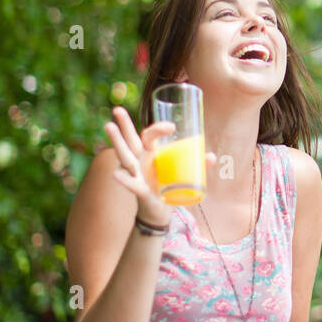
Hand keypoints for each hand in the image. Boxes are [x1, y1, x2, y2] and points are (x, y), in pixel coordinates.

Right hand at [104, 107, 216, 227]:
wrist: (160, 212)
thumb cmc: (170, 187)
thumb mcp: (184, 174)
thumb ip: (198, 165)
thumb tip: (212, 156)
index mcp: (150, 153)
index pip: (149, 135)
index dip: (158, 129)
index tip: (171, 127)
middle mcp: (140, 160)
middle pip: (130, 140)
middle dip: (124, 125)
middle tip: (117, 110)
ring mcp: (136, 174)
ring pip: (124, 156)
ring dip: (117, 142)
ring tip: (108, 126)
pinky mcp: (138, 190)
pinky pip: (130, 183)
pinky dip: (124, 180)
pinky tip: (116, 174)